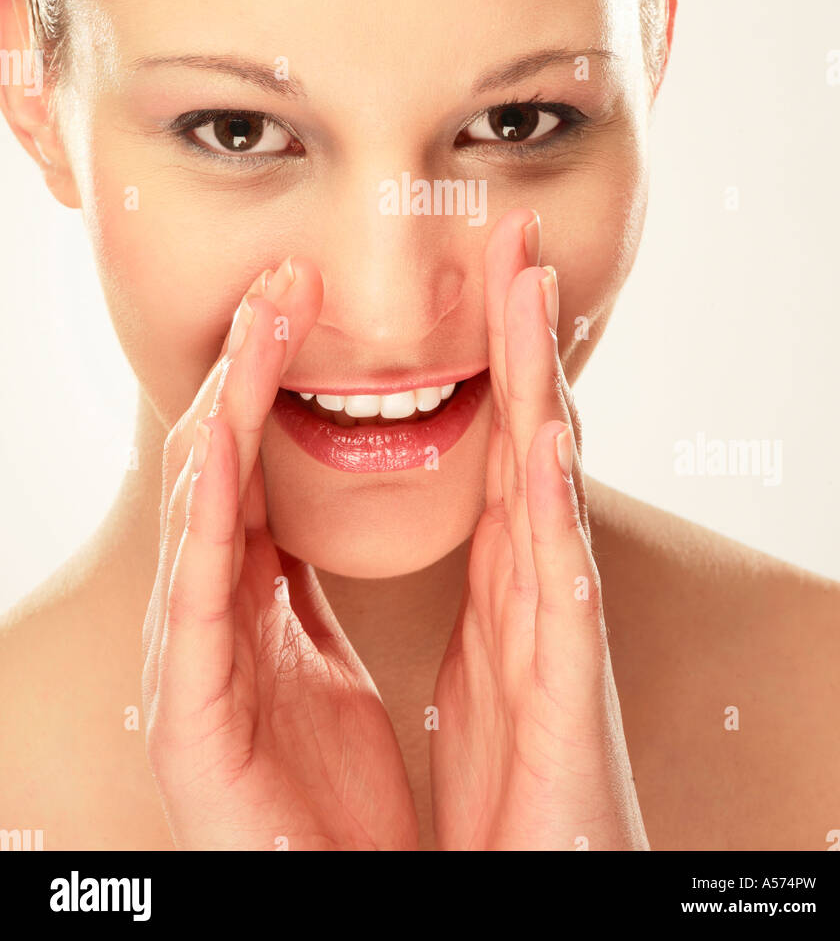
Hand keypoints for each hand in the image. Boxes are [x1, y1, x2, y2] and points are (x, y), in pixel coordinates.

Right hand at [141, 257, 417, 850]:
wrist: (330, 898)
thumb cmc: (323, 791)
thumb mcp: (314, 651)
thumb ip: (297, 573)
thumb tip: (294, 491)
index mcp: (246, 598)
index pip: (253, 458)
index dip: (273, 373)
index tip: (308, 292)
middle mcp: (208, 615)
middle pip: (221, 459)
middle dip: (248, 363)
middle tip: (287, 275)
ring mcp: (193, 660)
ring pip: (202, 505)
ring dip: (228, 404)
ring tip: (262, 320)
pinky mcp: (193, 715)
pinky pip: (201, 593)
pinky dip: (211, 510)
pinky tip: (222, 441)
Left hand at [430, 209, 648, 850]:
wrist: (536, 894)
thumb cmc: (516, 802)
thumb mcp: (477, 677)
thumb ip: (473, 598)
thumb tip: (460, 529)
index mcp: (502, 590)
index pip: (494, 449)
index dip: (487, 362)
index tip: (476, 276)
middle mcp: (535, 593)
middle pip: (527, 437)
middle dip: (519, 334)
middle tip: (512, 235)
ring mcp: (556, 635)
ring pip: (544, 483)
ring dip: (539, 381)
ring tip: (530, 288)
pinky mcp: (564, 696)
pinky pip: (554, 586)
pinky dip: (549, 508)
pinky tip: (545, 440)